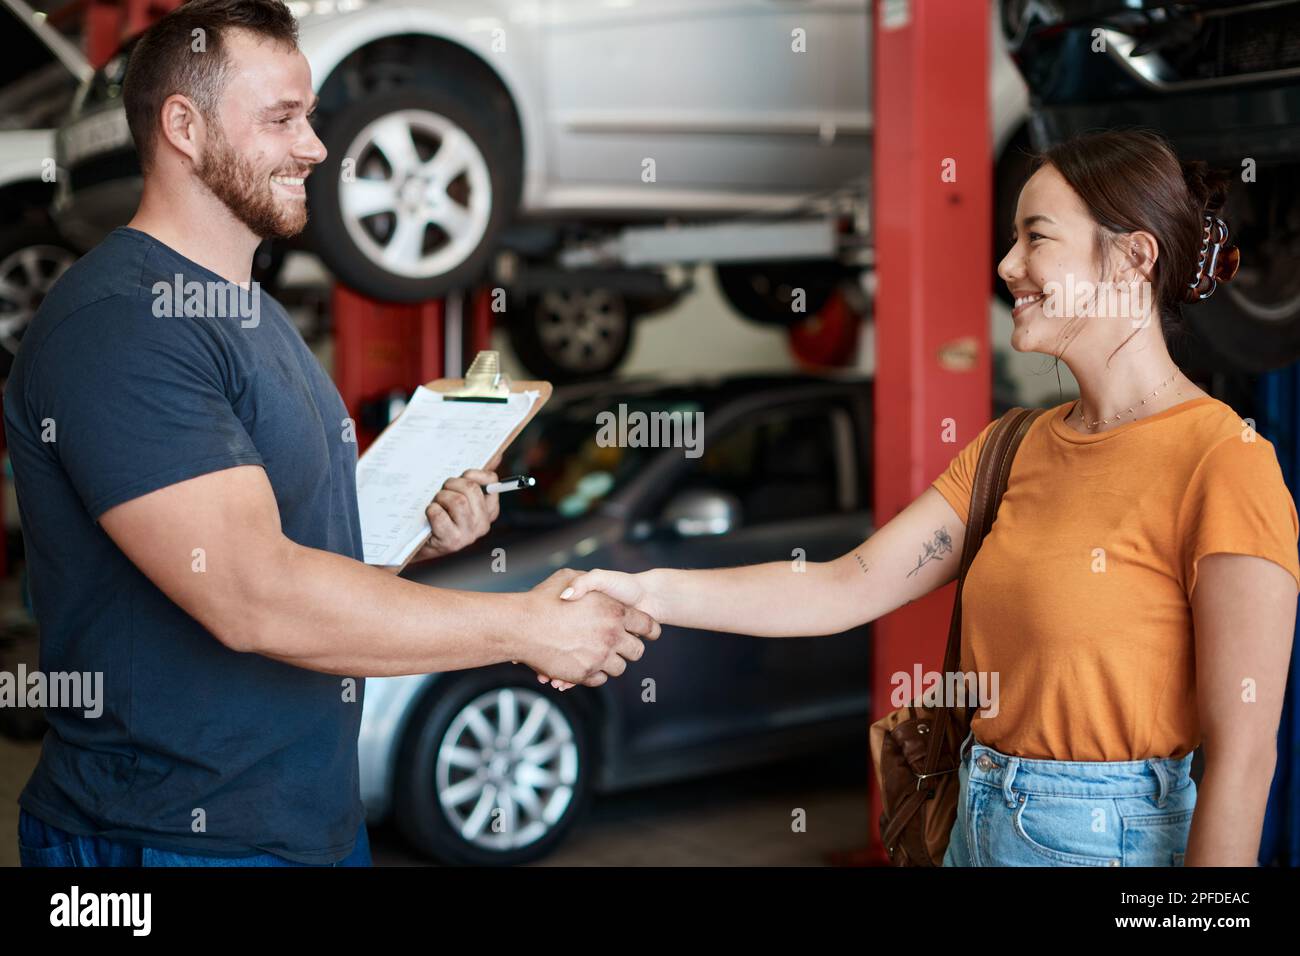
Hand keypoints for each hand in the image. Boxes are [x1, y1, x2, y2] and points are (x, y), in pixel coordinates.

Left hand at [409, 467, 500, 561]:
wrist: (421, 543)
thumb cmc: (442, 514)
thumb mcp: (460, 495)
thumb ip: (478, 477)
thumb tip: (497, 456)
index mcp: (489, 510)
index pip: (492, 482)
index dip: (475, 473)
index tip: (463, 475)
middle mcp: (483, 524)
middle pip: (471, 489)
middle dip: (451, 484)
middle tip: (442, 490)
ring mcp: (468, 535)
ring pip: (457, 501)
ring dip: (440, 497)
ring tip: (436, 503)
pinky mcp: (451, 542)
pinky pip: (439, 514)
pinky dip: (431, 510)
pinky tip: (430, 514)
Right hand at [515, 569, 659, 687]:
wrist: (521, 625)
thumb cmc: (542, 599)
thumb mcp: (568, 576)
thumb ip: (587, 582)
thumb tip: (597, 590)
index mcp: (614, 610)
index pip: (647, 625)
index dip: (649, 629)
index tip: (648, 632)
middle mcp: (611, 635)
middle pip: (637, 651)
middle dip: (630, 649)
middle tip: (621, 645)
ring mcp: (598, 656)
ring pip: (619, 668)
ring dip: (612, 662)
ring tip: (600, 654)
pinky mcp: (584, 673)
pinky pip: (600, 679)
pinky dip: (596, 674)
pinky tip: (586, 663)